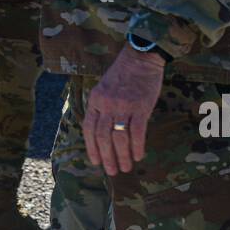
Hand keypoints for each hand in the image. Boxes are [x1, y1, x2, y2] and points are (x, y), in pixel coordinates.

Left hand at [83, 46, 165, 174]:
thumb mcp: (103, 88)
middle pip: (103, 137)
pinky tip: (139, 155)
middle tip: (112, 171)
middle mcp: (106, 104)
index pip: (89, 129)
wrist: (140, 57)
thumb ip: (101, 108)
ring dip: (122, 156)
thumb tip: (102, 134)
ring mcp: (123, 105)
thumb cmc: (123, 74)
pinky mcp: (141, 106)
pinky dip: (137, 147)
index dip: (92, 148)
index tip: (96, 162)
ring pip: (119, 138)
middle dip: (107, 158)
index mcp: (95, 100)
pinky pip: (137, 132)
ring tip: (126, 167)